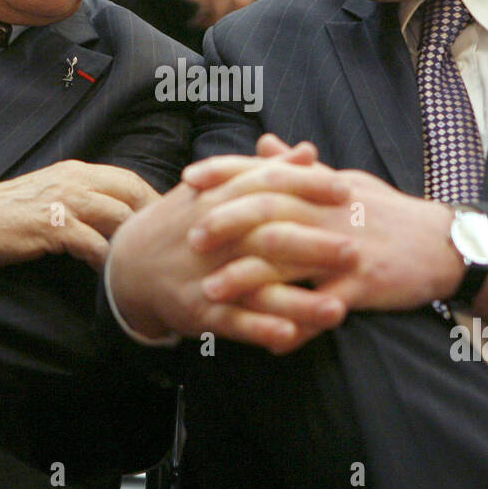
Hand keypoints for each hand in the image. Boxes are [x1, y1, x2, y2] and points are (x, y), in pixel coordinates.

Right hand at [0, 160, 159, 271]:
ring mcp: (65, 202)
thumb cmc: (10, 212)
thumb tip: (115, 216)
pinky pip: (93, 244)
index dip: (152, 198)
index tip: (164, 220)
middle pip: (131, 193)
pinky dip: (106, 260)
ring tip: (143, 261)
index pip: (128, 179)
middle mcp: (75, 180)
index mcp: (77, 171)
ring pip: (118, 216)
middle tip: (164, 243)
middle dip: (152, 217)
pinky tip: (112, 275)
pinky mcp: (53, 226)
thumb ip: (82, 197)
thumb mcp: (52, 192)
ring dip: (133, 240)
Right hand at [108, 145, 353, 353]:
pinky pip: (233, 322)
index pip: (268, 187)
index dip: (307, 187)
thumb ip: (265, 171)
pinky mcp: (199, 310)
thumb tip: (308, 151)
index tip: (346, 192)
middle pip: (268, 238)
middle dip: (313, 246)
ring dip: (298, 301)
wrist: (131, 263)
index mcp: (222, 199)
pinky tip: (291, 338)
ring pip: (257, 288)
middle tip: (356, 251)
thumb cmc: (189, 220)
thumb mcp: (220, 189)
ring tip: (338, 310)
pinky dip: (260, 329)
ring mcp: (207, 275)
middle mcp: (216, 236)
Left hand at [185, 137, 487, 318]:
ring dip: (248, 277)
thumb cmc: (388, 214)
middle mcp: (330, 211)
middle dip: (228, 222)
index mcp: (322, 186)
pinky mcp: (363, 283)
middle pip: (272, 209)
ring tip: (213, 291)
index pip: (267, 170)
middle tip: (192, 237)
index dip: (226, 171)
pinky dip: (294, 322)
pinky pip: (322, 305)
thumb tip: (262, 144)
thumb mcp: (346, 181)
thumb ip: (299, 169)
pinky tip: (268, 339)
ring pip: (290, 258)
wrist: (446, 244)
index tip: (189, 177)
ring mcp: (346, 248)